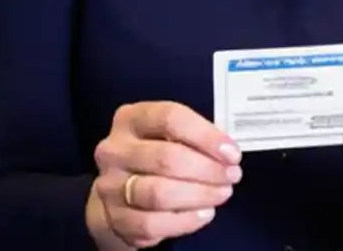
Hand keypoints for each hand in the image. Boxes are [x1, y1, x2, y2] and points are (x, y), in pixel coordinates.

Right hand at [85, 101, 242, 248]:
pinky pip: (152, 223)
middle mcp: (114, 150)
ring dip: (199, 194)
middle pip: (166, 158)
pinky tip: (205, 213)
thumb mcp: (166, 134)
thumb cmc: (153, 155)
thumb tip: (227, 152)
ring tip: (222, 193)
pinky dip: (186, 220)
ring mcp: (110, 185)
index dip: (206, 136)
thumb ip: (193, 136)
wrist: (117, 194)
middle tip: (232, 176)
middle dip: (207, 169)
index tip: (232, 153)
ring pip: (159, 193)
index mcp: (130, 119)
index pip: (169, 118)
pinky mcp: (116, 218)